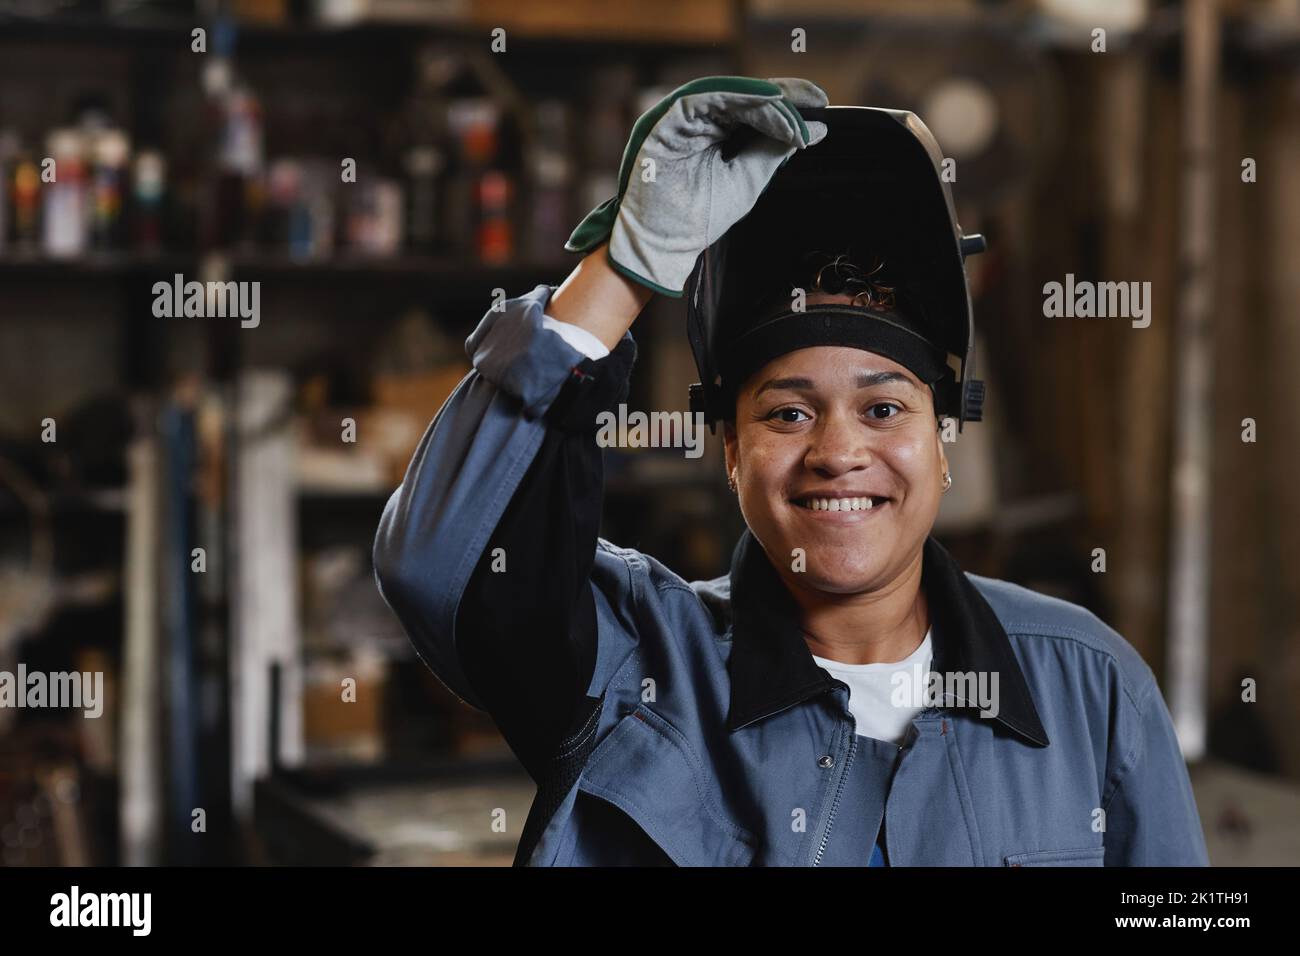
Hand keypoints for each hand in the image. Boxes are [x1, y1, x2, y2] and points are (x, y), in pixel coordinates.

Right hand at [565, 76, 828, 296]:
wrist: (665, 246)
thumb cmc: (699, 218)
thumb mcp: (749, 179)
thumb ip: (775, 151)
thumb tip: (816, 130)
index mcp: (713, 131)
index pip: (753, 106)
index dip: (787, 102)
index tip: (821, 103)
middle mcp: (696, 120)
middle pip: (743, 95)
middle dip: (782, 96)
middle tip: (816, 101)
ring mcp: (679, 119)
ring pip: (728, 94)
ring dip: (764, 100)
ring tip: (795, 111)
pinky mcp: (665, 122)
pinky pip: (704, 98)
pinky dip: (737, 98)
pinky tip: (767, 106)